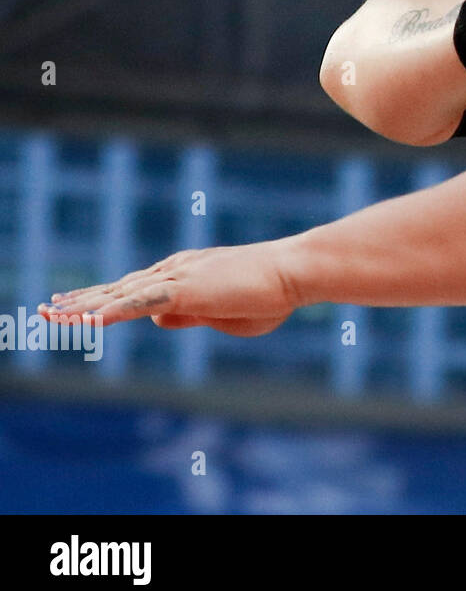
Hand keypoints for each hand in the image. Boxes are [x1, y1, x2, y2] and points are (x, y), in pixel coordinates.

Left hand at [37, 240, 301, 335]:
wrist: (294, 272)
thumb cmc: (273, 293)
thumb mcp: (226, 314)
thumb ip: (191, 316)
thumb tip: (159, 320)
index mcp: (186, 275)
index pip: (136, 287)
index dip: (104, 296)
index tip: (76, 302)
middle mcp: (175, 270)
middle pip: (118, 287)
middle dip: (80, 299)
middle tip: (45, 308)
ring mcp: (177, 278)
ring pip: (119, 293)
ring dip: (82, 305)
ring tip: (49, 314)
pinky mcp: (183, 290)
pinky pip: (136, 303)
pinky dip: (108, 311)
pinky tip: (85, 320)